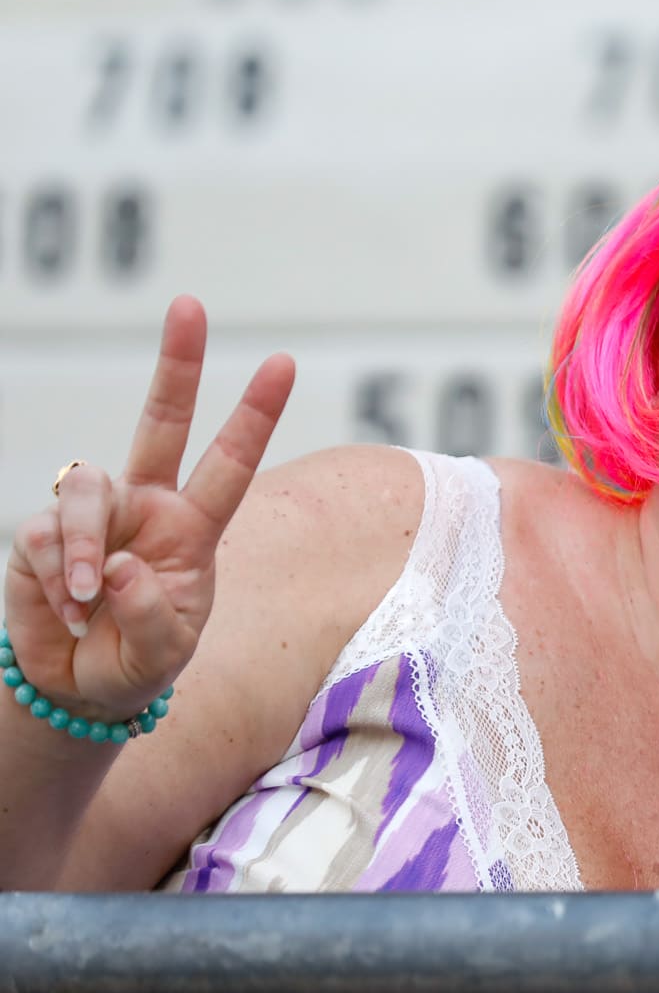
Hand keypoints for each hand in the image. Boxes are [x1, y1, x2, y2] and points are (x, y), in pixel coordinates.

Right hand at [4, 297, 294, 721]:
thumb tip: (119, 565)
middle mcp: (147, 507)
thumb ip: (152, 615)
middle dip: (177, 364)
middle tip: (190, 304)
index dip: (255, 413)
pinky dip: (54, 577)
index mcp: (194, 527)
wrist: (79, 688)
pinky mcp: (39, 534)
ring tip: (87, 601)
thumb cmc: (138, 663)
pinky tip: (67, 612)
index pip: (232, 462)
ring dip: (82, 546)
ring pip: (85, 487)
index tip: (283, 362)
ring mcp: (93, 516)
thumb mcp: (165, 653)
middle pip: (161, 421)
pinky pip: (40, 535)